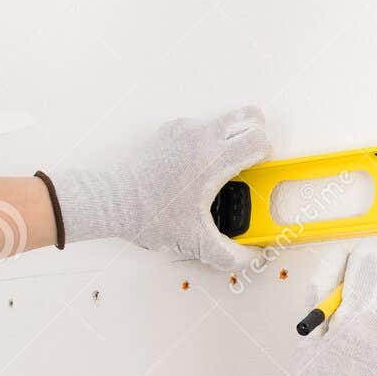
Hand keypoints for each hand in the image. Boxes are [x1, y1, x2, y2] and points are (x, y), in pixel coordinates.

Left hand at [47, 106, 268, 270]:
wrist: (110, 201)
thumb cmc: (147, 215)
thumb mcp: (194, 241)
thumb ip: (227, 255)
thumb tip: (247, 259)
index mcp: (214, 158)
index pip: (259, 139)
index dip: (266, 156)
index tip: (259, 172)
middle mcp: (201, 136)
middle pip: (249, 116)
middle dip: (256, 136)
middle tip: (251, 160)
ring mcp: (183, 129)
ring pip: (224, 118)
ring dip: (232, 136)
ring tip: (222, 166)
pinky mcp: (168, 130)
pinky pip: (199, 127)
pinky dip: (206, 141)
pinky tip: (195, 168)